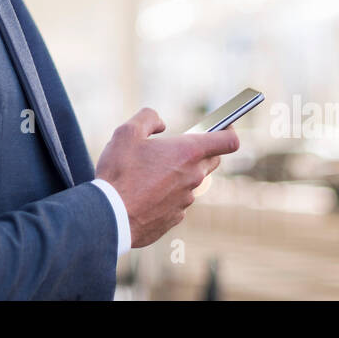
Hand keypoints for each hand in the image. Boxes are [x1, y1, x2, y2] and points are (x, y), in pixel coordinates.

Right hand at [94, 107, 239, 248]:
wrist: (109, 215)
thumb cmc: (119, 172)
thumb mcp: (127, 132)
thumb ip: (148, 119)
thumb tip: (160, 124)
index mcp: (188, 152)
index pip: (228, 141)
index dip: (228, 131)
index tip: (223, 126)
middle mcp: (193, 177)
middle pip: (212, 160)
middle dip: (201, 151)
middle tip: (176, 147)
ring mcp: (186, 200)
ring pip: (191, 182)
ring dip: (179, 174)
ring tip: (149, 172)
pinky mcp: (175, 218)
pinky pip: (178, 201)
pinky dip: (167, 195)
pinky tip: (144, 193)